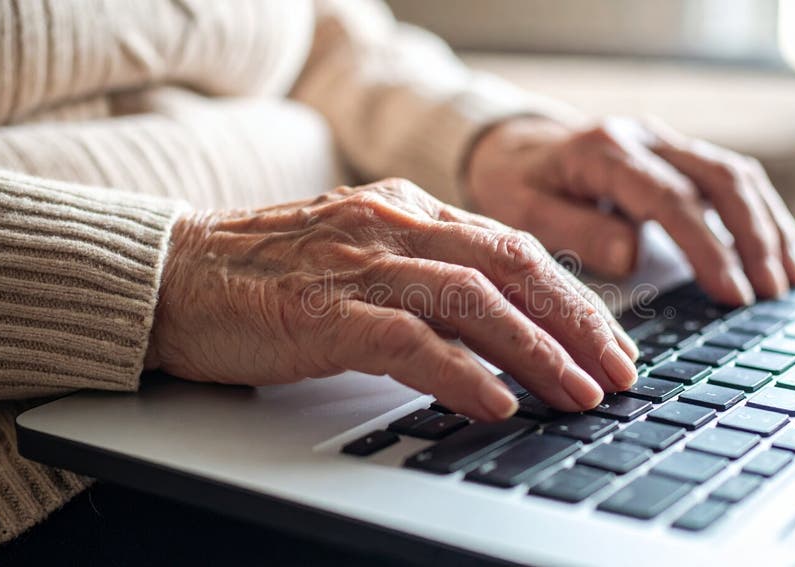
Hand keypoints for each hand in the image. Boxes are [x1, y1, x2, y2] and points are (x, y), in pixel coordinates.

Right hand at [146, 178, 638, 420]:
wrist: (175, 275)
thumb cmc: (271, 273)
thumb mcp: (364, 255)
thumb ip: (427, 273)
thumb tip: (502, 323)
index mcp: (409, 211)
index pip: (514, 248)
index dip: (573, 297)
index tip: (610, 341)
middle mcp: (394, 226)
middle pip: (512, 267)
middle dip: (577, 321)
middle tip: (618, 371)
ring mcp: (358, 264)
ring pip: (473, 301)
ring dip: (537, 351)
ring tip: (578, 393)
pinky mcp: (322, 309)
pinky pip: (409, 339)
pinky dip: (461, 372)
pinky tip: (498, 402)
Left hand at [466, 116, 794, 304]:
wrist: (514, 147)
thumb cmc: (517, 184)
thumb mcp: (523, 211)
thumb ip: (575, 232)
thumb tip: (633, 256)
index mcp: (605, 151)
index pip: (671, 198)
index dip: (708, 247)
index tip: (733, 293)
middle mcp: (644, 138)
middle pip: (719, 178)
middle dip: (752, 237)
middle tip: (770, 292)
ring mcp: (665, 143)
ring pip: (735, 173)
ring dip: (767, 225)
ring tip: (787, 278)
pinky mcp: (678, 155)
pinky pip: (731, 177)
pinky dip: (760, 212)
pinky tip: (779, 248)